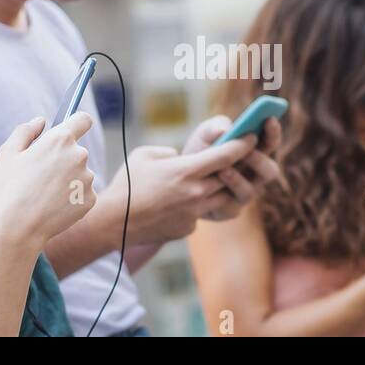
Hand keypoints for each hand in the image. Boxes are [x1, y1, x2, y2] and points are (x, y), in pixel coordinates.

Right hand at [0, 113, 95, 245]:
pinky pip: (82, 194)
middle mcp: (79, 156)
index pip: (83, 119)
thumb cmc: (8, 189)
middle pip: (77, 151)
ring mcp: (87, 179)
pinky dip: (71, 198)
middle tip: (40, 175)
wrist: (16, 228)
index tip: (71, 129)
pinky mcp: (90, 200)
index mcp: (60, 139)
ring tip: (44, 194)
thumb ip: (25, 131)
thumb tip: (40, 121)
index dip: (77, 123)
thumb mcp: (7, 153)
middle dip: (63, 159)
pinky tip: (52, 206)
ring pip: (80, 174)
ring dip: (68, 180)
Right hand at [97, 125, 263, 245]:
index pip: (226, 156)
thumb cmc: (127, 185)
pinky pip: (201, 213)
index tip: (251, 137)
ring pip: (221, 197)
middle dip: (237, 165)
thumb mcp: (145, 156)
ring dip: (222, 187)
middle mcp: (195, 192)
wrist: (114, 222)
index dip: (242, 144)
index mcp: (185, 170)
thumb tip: (180, 156)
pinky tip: (179, 202)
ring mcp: (194, 213)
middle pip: (230, 176)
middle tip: (241, 156)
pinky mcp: (188, 228)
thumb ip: (168, 152)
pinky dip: (197, 205)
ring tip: (213, 178)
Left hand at [182, 115, 282, 221]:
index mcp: (254, 154)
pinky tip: (212, 182)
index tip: (269, 119)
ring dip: (238, 180)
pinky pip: (231, 206)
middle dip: (259, 160)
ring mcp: (242, 195)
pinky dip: (220, 195)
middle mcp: (253, 176)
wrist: (179, 178)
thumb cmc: (200, 152)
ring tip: (223, 168)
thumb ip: (216, 127)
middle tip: (247, 150)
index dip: (273, 132)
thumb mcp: (205, 134)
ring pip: (250, 191)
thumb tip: (225, 130)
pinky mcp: (228, 210)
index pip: (270, 144)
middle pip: (270, 172)